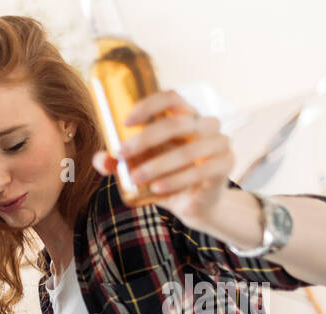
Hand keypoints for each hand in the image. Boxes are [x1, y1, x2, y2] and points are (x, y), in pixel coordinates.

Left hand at [92, 89, 232, 223]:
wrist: (192, 204)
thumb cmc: (165, 177)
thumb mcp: (140, 168)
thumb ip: (119, 162)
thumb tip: (99, 158)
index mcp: (186, 116)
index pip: (171, 98)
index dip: (149, 105)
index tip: (125, 122)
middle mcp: (206, 124)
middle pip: (176, 123)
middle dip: (145, 138)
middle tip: (121, 153)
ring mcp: (220, 142)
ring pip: (187, 150)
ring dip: (158, 165)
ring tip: (135, 178)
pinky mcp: (226, 164)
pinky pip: (200, 171)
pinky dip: (175, 181)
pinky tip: (156, 189)